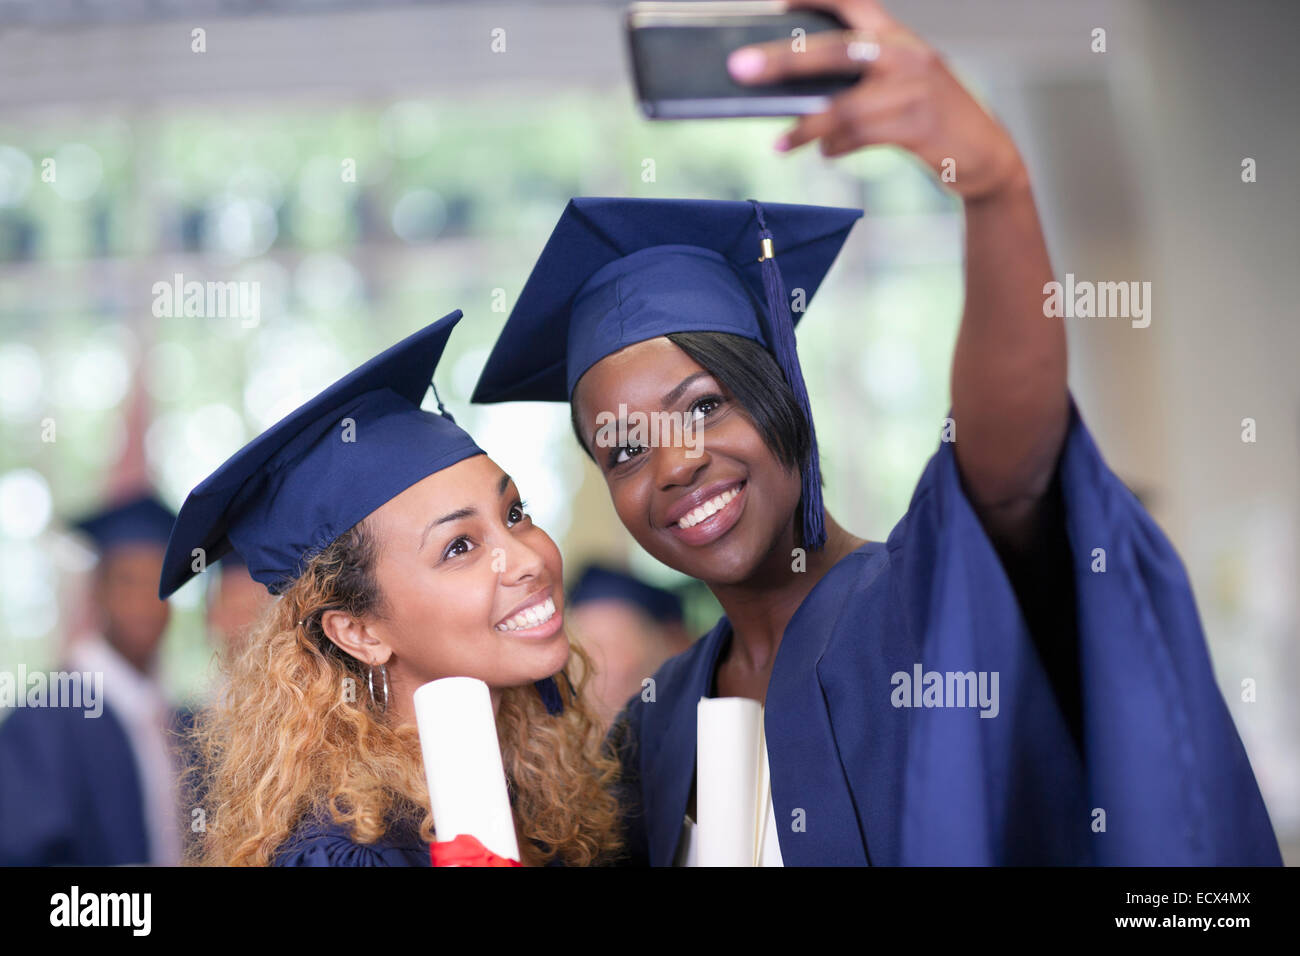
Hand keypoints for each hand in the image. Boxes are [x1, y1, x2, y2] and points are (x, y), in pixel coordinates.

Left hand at [727, 0, 1027, 201]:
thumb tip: (799, 101)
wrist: (988, 156)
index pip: (853, 2)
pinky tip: (822, 152)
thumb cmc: (934, 121)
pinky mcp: (918, 126)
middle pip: (835, 51)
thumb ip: (858, 85)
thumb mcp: (901, 88)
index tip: (776, 1)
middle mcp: (907, 54)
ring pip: (843, 105)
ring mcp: (914, 89)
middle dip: (784, 59)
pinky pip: (860, 136)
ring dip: (805, 126)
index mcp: (899, 37)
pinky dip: (834, 146)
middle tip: (742, 67)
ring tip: (780, 142)